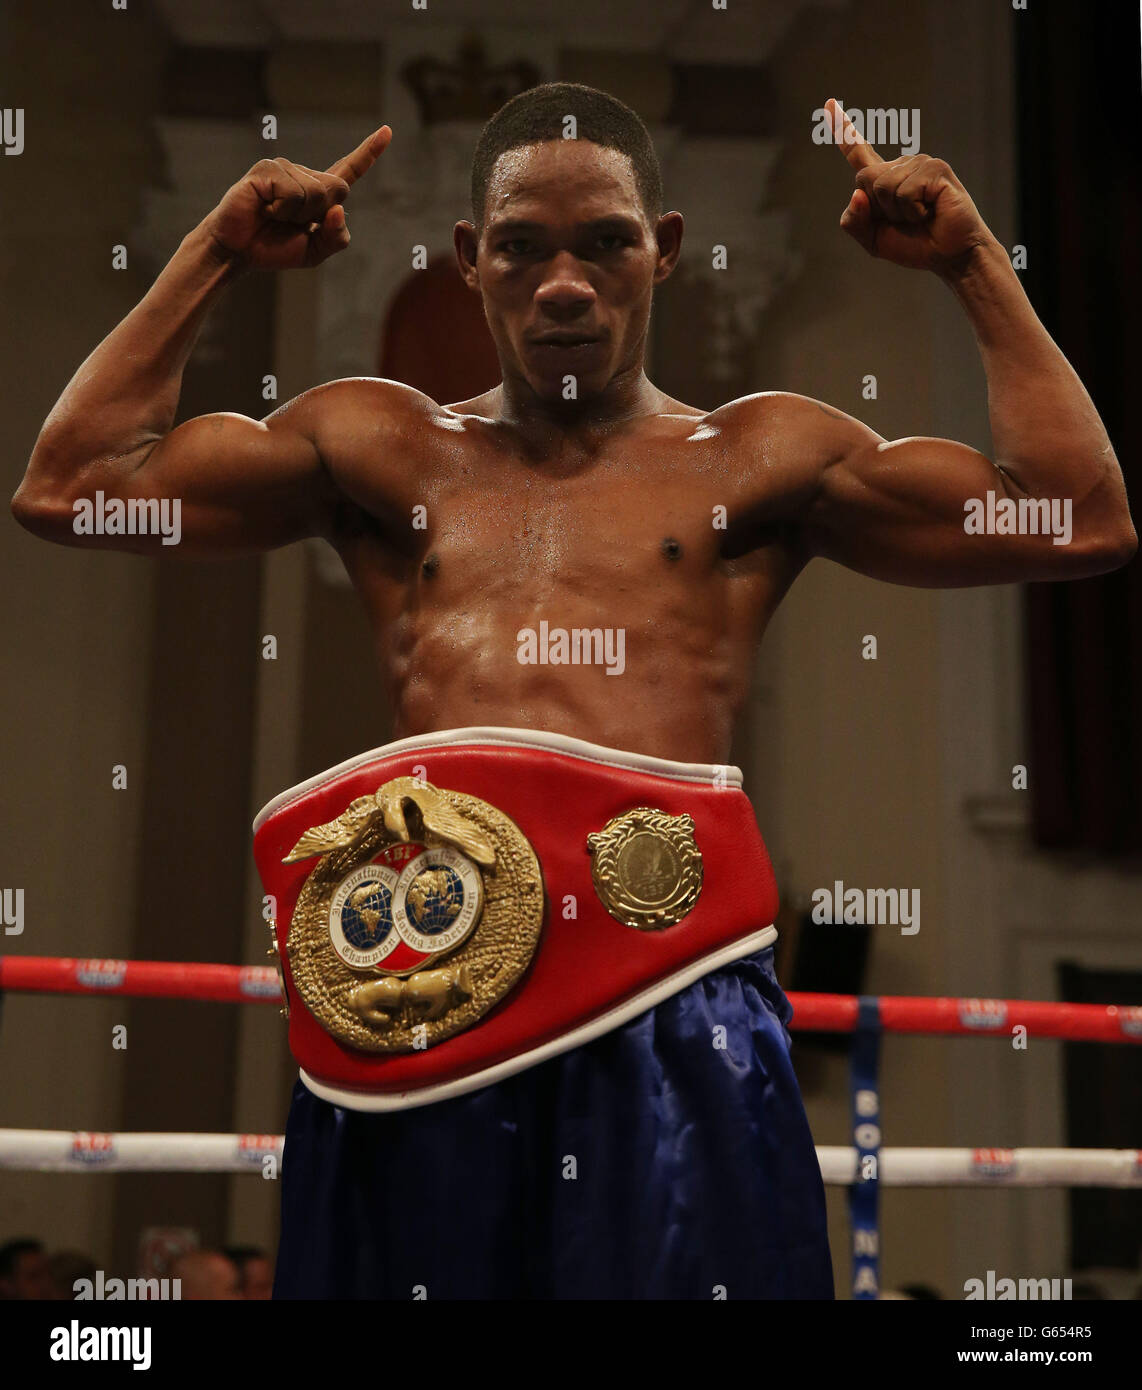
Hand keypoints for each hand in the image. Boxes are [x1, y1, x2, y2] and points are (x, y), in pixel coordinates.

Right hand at [202, 125, 391, 270]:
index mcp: (319, 194)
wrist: (239, 251)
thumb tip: (339, 210)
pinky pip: (292, 192)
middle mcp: (304, 175)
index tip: (387, 131)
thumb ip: (336, 237)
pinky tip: (264, 207)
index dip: (369, 152)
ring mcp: (285, 168)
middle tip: (291, 223)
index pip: (350, 169)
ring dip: (296, 215)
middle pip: (338, 189)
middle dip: (320, 214)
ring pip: (315, 193)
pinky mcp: (267, 169)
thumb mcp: (315, 251)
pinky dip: (281, 209)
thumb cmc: (274, 248)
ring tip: (273, 216)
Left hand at [826, 99, 989, 272]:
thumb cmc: (914, 245)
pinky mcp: (935, 169)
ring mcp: (919, 163)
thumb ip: (854, 221)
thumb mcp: (872, 239)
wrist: (949, 255)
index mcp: (883, 179)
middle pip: (863, 178)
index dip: (842, 130)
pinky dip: (913, 211)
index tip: (829, 104)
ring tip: (921, 216)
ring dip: (898, 213)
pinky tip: (930, 211)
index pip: (858, 151)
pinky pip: (905, 191)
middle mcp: (901, 165)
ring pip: (883, 187)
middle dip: (877, 208)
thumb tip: (856, 194)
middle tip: (904, 220)